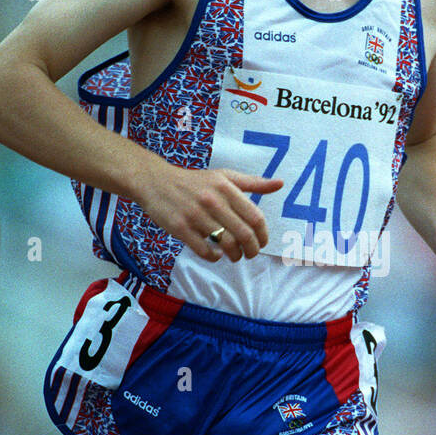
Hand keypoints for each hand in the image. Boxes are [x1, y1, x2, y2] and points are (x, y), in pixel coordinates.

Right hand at [136, 159, 283, 262]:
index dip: (263, 235)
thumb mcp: (224, 176)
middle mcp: (213, 201)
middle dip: (252, 250)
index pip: (255, 217)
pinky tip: (215, 255)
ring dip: (235, 255)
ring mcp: (196, 215)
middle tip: (250, 254)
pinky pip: (204, 250)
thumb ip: (253, 183)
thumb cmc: (195, 181)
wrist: (156, 182)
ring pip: (226, 244)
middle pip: (244, 234)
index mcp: (226, 188)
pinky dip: (214, 258)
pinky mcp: (180, 228)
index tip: (262, 242)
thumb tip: (280, 183)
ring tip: (234, 256)